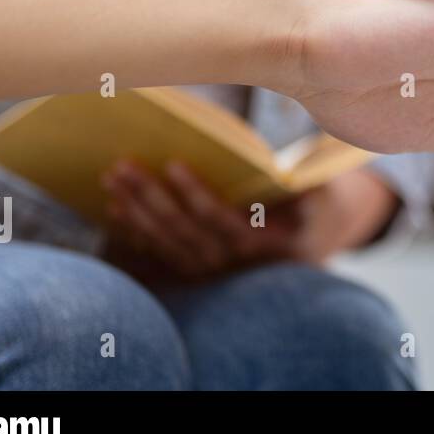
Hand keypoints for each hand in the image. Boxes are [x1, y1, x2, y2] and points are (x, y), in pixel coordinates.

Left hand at [103, 161, 399, 277]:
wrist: (316, 237)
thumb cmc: (316, 203)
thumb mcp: (320, 194)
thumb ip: (305, 190)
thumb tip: (285, 177)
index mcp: (265, 244)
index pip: (221, 220)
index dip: (195, 195)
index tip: (173, 164)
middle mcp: (234, 263)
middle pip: (184, 232)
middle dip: (150, 198)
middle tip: (123, 166)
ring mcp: (214, 269)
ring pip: (166, 243)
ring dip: (135, 212)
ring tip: (113, 178)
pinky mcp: (199, 267)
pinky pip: (162, 251)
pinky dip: (136, 230)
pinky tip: (115, 206)